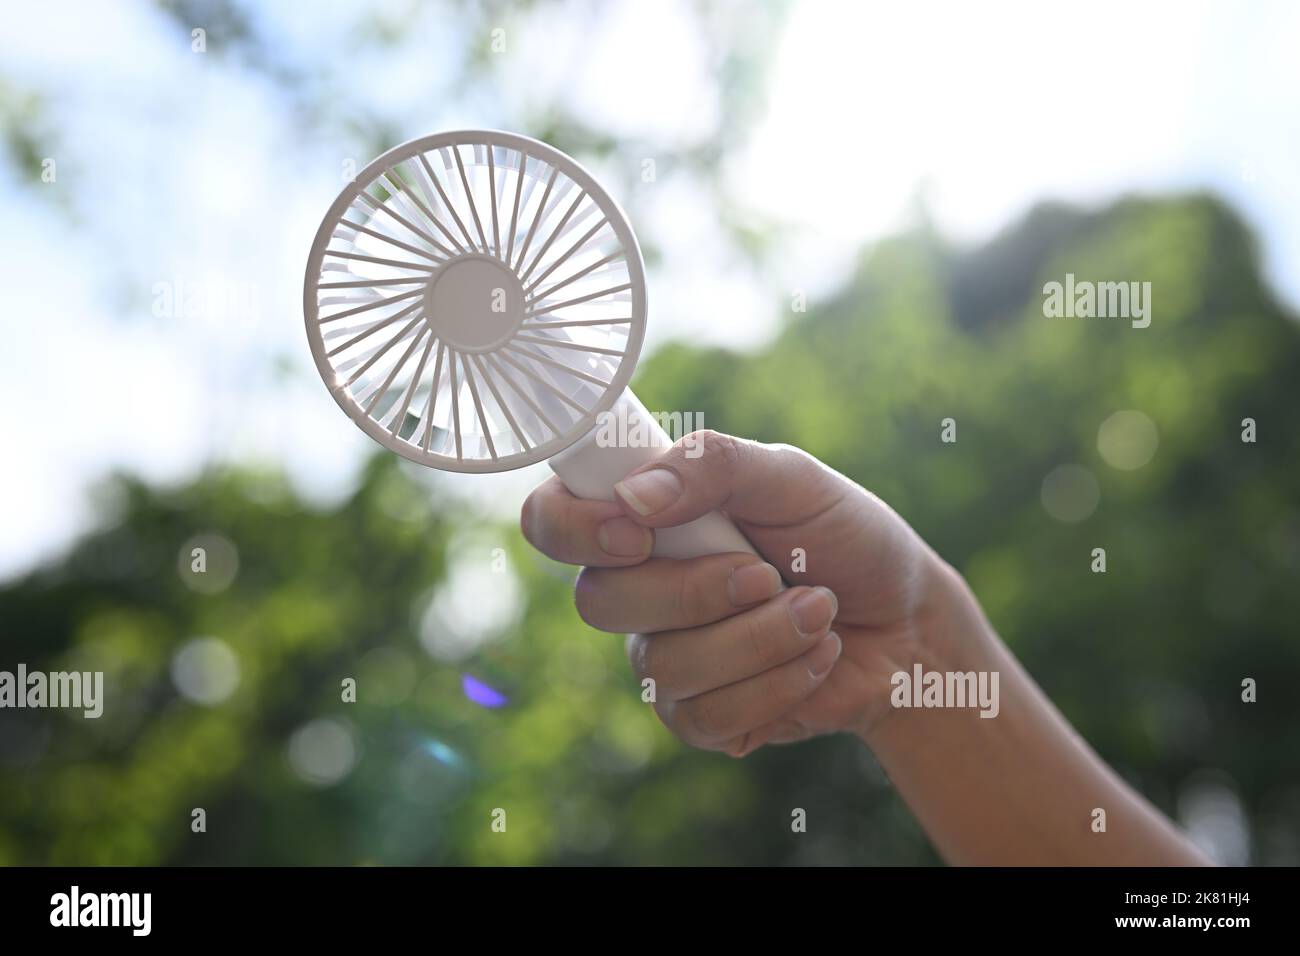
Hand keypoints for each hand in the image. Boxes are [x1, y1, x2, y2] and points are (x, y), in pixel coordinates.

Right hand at [520, 430, 949, 755]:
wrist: (907, 620)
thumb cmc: (844, 536)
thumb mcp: (792, 477)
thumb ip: (715, 466)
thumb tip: (635, 496)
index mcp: (644, 517)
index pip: (552, 518)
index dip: (576, 527)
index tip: (640, 531)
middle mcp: (639, 587)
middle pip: (598, 602)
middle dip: (696, 591)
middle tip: (768, 574)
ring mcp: (663, 655)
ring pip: (662, 665)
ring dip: (759, 638)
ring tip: (818, 612)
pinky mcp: (699, 716)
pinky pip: (704, 715)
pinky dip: (777, 682)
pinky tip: (815, 657)